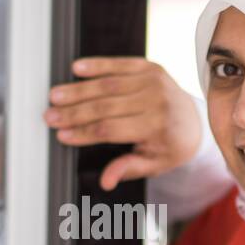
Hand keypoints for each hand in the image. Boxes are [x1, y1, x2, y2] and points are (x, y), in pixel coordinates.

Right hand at [43, 56, 201, 190]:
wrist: (194, 121)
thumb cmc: (170, 145)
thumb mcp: (154, 164)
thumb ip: (128, 168)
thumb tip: (106, 181)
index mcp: (157, 126)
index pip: (111, 129)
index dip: (83, 133)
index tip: (62, 135)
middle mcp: (156, 100)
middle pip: (105, 106)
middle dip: (74, 113)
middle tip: (49, 116)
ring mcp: (154, 81)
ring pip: (108, 85)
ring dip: (78, 90)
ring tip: (55, 96)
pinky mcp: (150, 67)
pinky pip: (120, 64)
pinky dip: (97, 65)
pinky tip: (76, 68)